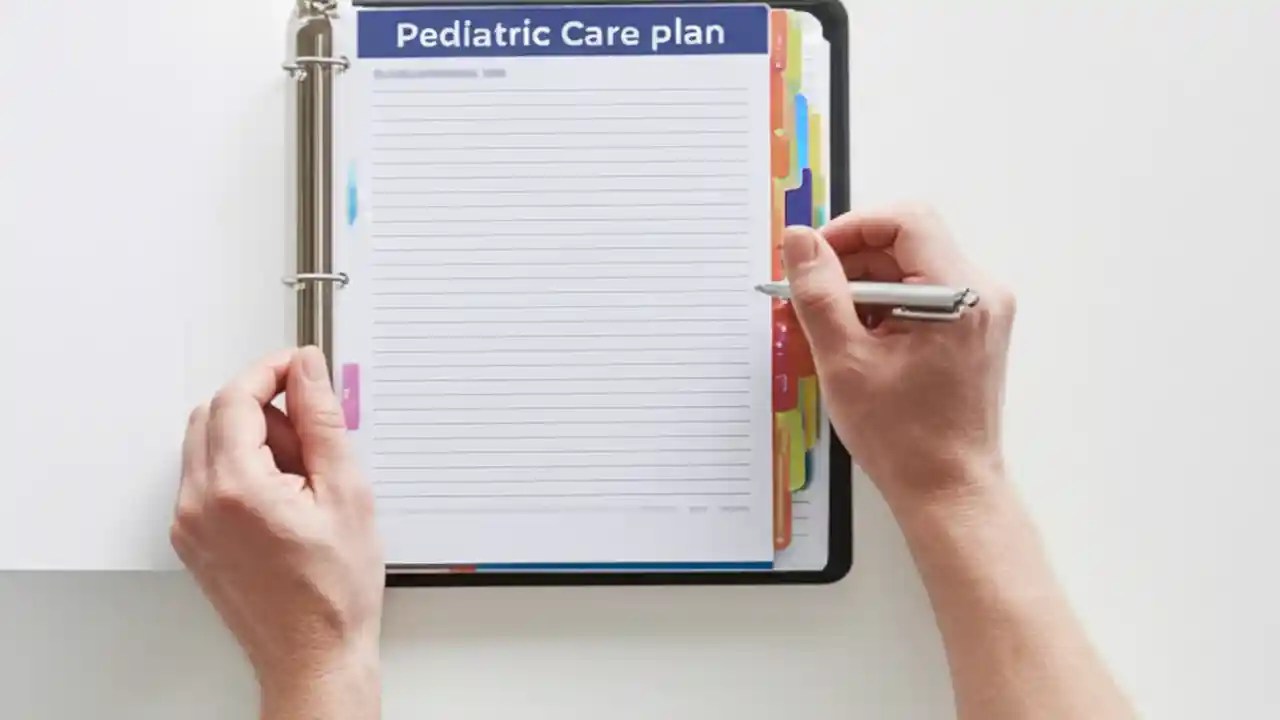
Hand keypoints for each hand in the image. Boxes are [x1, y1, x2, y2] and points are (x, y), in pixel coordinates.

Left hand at [172, 347, 382, 718]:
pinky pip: (205, 479)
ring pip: (207, 445)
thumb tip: (308, 370)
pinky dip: (240, 469)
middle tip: (310, 430)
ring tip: (303, 475)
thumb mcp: (346, 492)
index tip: (299, 366)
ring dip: (250, 437)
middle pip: (214, 414)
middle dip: (261, 405)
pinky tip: (285, 497)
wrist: (314, 655)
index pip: (236, 398)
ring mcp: (188, 524)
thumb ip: (322, 421)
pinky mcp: (191, 540)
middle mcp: (199, 503)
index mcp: (235, 487)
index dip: (270, 371)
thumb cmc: (334, 590)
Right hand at [781, 208, 1015, 509]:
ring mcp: (980, 311)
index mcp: (958, 294)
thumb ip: (819, 293)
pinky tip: (857, 341)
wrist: (949, 490)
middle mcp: (980, 293)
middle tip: (808, 295)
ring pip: (911, 269)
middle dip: (850, 263)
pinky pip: (921, 294)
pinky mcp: (972, 329)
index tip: (813, 256)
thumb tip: (800, 241)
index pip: (905, 221)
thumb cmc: (905, 438)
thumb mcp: (845, 360)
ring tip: (828, 327)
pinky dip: (883, 307)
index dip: (852, 229)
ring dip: (863, 288)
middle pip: (907, 243)